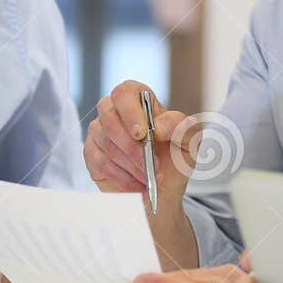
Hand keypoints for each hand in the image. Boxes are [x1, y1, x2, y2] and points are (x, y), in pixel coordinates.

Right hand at [83, 79, 199, 197]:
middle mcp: (116, 112)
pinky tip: (136, 185)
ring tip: (149, 177)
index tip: (142, 133)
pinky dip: (121, 176)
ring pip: (104, 141)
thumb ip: (181, 127)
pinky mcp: (92, 154)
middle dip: (130, 144)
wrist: (164, 190)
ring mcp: (100, 132)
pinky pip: (98, 161)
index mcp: (141, 102)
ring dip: (130, 164)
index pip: (125, 92)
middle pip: (108, 115)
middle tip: (150, 164)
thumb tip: (158, 126)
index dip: (130, 110)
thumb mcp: (190, 142)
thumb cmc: (176, 160)